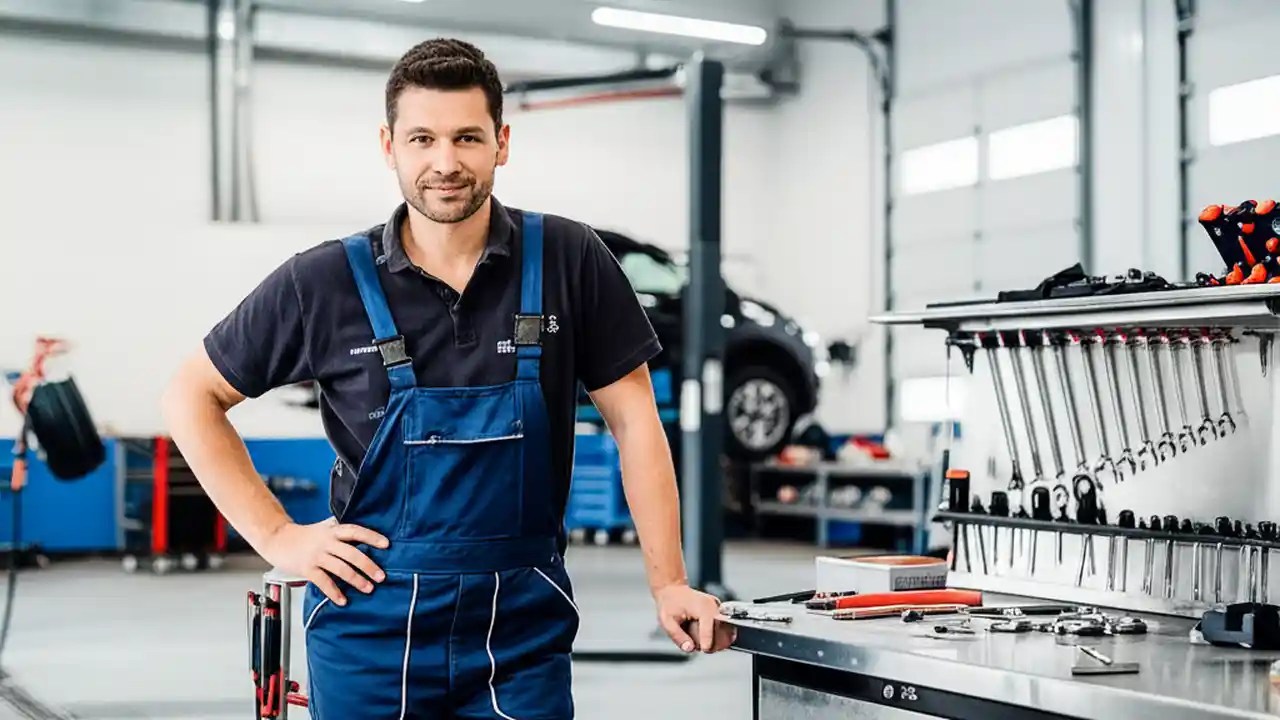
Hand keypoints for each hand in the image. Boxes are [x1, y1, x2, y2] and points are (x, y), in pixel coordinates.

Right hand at [259, 517, 388, 605]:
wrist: (277, 539)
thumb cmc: (303, 535)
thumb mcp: (323, 529)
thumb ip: (339, 533)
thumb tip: (362, 539)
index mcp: (332, 531)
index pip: (355, 531)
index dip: (371, 536)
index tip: (386, 544)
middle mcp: (326, 542)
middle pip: (352, 553)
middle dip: (368, 566)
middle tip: (381, 576)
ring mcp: (316, 556)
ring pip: (341, 569)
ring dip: (356, 580)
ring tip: (368, 589)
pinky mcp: (307, 568)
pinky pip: (324, 582)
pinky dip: (334, 592)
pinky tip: (343, 600)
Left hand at [654, 583, 736, 653]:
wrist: (673, 591)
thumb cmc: (670, 603)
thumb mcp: (667, 621)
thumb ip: (678, 636)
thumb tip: (690, 648)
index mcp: (702, 607)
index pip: (710, 630)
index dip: (707, 643)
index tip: (704, 650)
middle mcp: (713, 605)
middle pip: (721, 632)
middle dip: (712, 643)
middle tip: (700, 647)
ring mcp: (718, 608)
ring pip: (726, 631)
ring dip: (716, 641)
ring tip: (702, 641)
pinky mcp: (719, 611)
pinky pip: (724, 628)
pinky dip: (718, 636)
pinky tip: (707, 638)